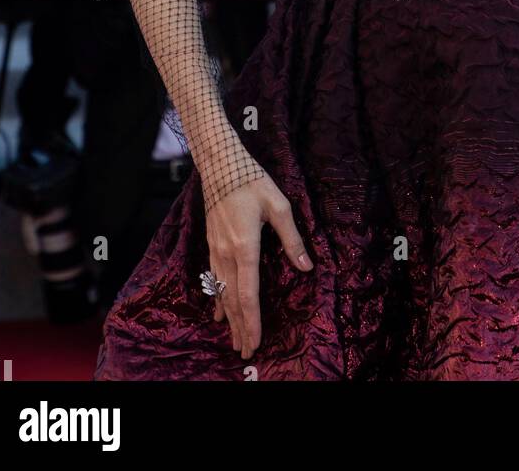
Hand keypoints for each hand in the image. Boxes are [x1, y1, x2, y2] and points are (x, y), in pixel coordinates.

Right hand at [205, 166, 313, 357]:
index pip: (248, 294)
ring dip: (229, 318)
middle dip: (240, 328)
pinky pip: (213, 280)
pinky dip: (217, 299)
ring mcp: (216, 250)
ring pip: (221, 293)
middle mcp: (227, 254)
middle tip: (246, 352)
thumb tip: (306, 267)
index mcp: (245, 247)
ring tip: (234, 339)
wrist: (221, 166)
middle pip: (233, 300)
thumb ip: (292, 239)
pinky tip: (218, 312)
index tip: (255, 342)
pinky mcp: (212, 245)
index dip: (252, 321)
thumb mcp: (279, 206)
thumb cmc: (252, 182)